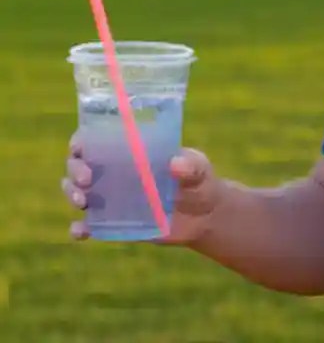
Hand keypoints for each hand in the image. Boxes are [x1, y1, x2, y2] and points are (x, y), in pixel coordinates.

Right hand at [63, 136, 225, 246]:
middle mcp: (114, 171)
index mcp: (131, 150)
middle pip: (79, 164)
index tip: (79, 148)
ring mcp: (111, 197)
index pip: (97, 139)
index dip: (81, 141)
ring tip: (82, 202)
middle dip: (75, 170)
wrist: (205, 217)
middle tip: (86, 179)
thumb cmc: (200, 182)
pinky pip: (88, 225)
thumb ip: (192, 166)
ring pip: (78, 192)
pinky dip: (79, 229)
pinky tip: (80, 232)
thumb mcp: (200, 171)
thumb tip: (176, 163)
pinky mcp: (114, 221)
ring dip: (72, 194)